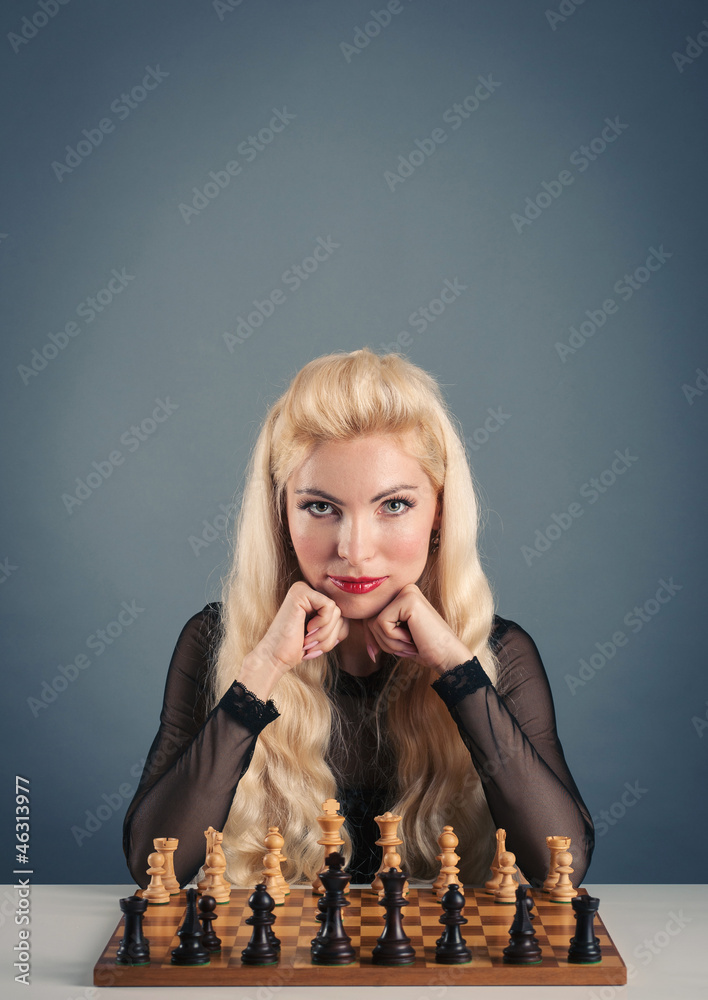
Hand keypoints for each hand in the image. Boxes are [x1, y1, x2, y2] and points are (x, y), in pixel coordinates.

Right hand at [240, 582, 348, 699]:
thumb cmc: (299, 648)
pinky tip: (306, 630)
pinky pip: (329, 606)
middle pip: (341, 611)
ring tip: (308, 640)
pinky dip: (322, 624)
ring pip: (337, 610)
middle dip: (331, 635)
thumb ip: (338, 621)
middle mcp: (309, 590)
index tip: (317, 645)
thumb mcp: (325, 633)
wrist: (276, 657)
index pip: (342, 614)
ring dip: (325, 634)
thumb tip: (356, 612)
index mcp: (314, 598)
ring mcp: (303, 588)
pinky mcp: (301, 592)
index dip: (336, 634)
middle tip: (312, 645)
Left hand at [361, 583, 473, 675]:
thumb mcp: (394, 635)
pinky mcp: (407, 599)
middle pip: (369, 618)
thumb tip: (349, 623)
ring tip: (410, 644)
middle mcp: (403, 588)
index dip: (371, 638)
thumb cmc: (423, 648)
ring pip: (374, 622)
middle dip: (381, 641)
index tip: (377, 653)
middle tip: (404, 648)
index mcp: (400, 595)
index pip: (370, 615)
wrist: (447, 656)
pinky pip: (382, 623)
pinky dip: (394, 639)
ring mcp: (406, 591)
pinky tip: (413, 639)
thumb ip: (375, 626)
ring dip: (389, 643)